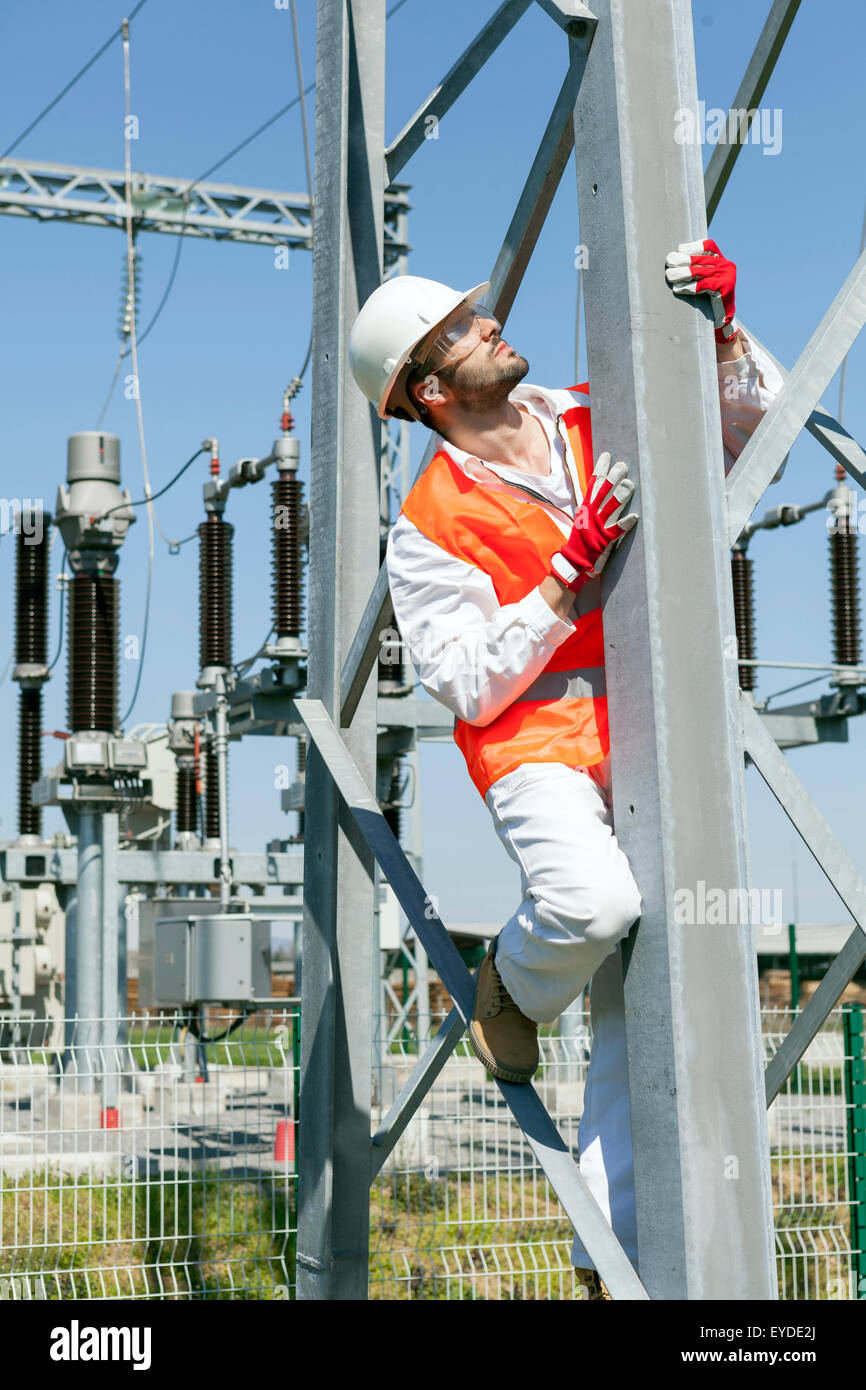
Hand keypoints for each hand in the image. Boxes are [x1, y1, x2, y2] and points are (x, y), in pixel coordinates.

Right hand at [550, 452, 637, 592]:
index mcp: (586, 508)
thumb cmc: (582, 540)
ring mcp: (597, 527)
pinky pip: (616, 531)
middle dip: (613, 478)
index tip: (607, 456)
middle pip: (602, 492)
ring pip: (610, 508)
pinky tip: (635, 517)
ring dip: (620, 496)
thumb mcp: (584, 518)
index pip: (593, 484)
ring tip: (630, 485)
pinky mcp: (604, 541)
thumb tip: (604, 489)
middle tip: (623, 466)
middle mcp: (591, 515)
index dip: (600, 469)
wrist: (573, 563)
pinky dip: (625, 524)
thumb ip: (593, 505)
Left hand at [665, 238, 736, 342]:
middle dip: (683, 260)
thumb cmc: (708, 299)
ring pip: (700, 272)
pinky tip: (677, 289)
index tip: (679, 250)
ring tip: (670, 276)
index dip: (693, 247)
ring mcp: (727, 277)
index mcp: (722, 260)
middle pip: (701, 259)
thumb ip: (695, 268)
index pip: (708, 246)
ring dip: (682, 273)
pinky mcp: (724, 290)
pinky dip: (688, 287)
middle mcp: (726, 266)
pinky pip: (703, 286)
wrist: (724, 320)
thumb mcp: (704, 279)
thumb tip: (672, 258)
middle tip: (669, 262)